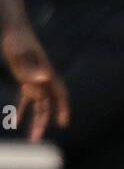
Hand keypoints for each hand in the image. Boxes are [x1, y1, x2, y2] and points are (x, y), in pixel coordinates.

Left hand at [1, 24, 69, 141]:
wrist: (14, 30)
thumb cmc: (18, 40)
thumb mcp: (21, 54)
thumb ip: (31, 68)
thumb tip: (44, 79)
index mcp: (46, 74)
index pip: (59, 94)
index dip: (63, 108)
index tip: (63, 122)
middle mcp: (43, 79)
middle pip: (47, 105)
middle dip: (43, 122)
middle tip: (36, 139)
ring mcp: (35, 80)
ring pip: (39, 105)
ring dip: (36, 121)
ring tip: (32, 138)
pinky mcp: (25, 79)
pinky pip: (26, 99)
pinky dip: (23, 111)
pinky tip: (16, 123)